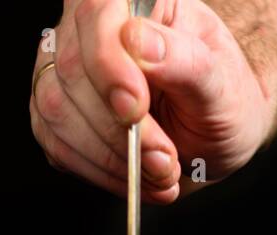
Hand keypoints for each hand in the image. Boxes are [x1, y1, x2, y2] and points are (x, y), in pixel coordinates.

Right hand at [29, 0, 276, 203]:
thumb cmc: (221, 99)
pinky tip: (136, 177)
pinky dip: (100, 172)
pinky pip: (58, 145)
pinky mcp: (55, 114)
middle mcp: (90, 29)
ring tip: (160, 173)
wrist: (214, 134)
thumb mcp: (221, 83)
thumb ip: (185, 61)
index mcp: (135, 2)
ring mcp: (65, 70)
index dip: (108, 65)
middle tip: (166, 159)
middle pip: (73, 70)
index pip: (97, 13)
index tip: (135, 109)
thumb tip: (138, 41)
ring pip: (57, 112)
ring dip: (111, 157)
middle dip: (120, 130)